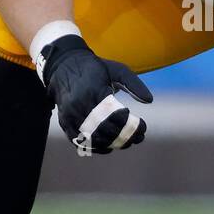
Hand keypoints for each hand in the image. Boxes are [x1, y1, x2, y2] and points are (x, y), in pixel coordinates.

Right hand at [37, 34, 152, 153]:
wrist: (64, 66)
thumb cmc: (96, 69)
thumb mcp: (118, 70)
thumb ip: (134, 84)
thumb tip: (149, 100)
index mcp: (94, 90)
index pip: (116, 116)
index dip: (131, 125)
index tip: (143, 126)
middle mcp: (80, 104)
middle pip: (105, 130)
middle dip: (125, 137)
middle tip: (139, 138)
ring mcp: (70, 114)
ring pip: (92, 138)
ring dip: (112, 144)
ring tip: (127, 142)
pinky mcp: (64, 122)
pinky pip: (79, 141)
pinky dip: (95, 148)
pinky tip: (109, 147)